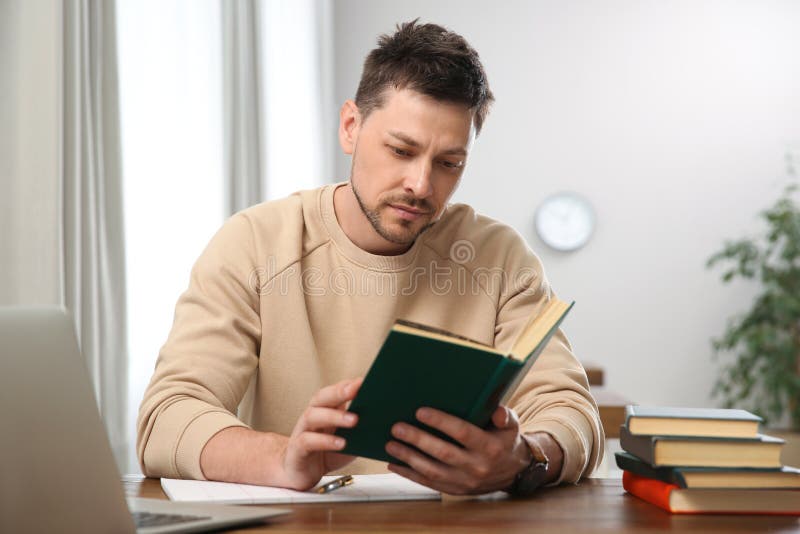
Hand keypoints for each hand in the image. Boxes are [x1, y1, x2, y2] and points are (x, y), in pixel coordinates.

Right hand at [278, 377, 362, 489]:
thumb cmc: (328, 451)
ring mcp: (302, 431)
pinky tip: (341, 444)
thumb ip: (361, 427)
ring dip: (334, 416)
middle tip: (357, 390)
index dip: (347, 385)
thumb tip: (386, 419)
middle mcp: (311, 416)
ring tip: (354, 420)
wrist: (301, 473)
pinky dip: (325, 441)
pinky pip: (308, 441)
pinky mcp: (297, 450)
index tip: (365, 381)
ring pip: (313, 416)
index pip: (334, 391)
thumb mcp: (348, 437)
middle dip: (339, 392)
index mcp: (324, 409)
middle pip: (321, 398)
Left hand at [385, 405, 533, 494]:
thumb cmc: (505, 440)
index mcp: (490, 447)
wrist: (513, 472)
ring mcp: (465, 481)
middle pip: (443, 453)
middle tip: (397, 427)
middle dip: (418, 439)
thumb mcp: (511, 425)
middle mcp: (477, 466)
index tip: (420, 412)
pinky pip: (429, 484)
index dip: (441, 422)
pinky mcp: (456, 490)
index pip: (463, 433)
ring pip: (433, 471)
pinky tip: (394, 464)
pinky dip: (410, 474)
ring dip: (409, 458)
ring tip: (390, 444)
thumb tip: (497, 410)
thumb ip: (504, 415)